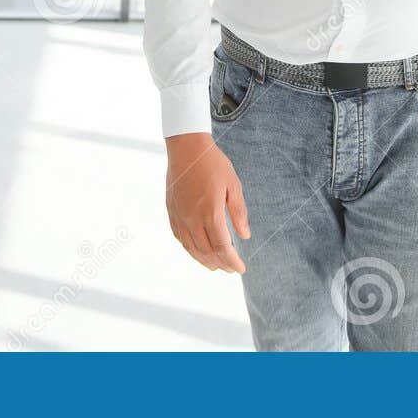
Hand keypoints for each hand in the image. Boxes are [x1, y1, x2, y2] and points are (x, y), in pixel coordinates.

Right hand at [165, 132, 249, 272]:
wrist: (186, 148)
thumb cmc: (213, 164)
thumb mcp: (233, 185)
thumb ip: (239, 212)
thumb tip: (245, 235)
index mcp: (210, 211)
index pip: (222, 246)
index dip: (232, 261)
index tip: (241, 268)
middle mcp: (192, 218)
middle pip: (206, 251)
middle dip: (220, 263)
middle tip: (231, 269)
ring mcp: (180, 216)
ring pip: (191, 248)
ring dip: (204, 261)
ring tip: (216, 266)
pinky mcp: (172, 211)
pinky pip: (180, 237)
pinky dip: (190, 249)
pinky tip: (197, 251)